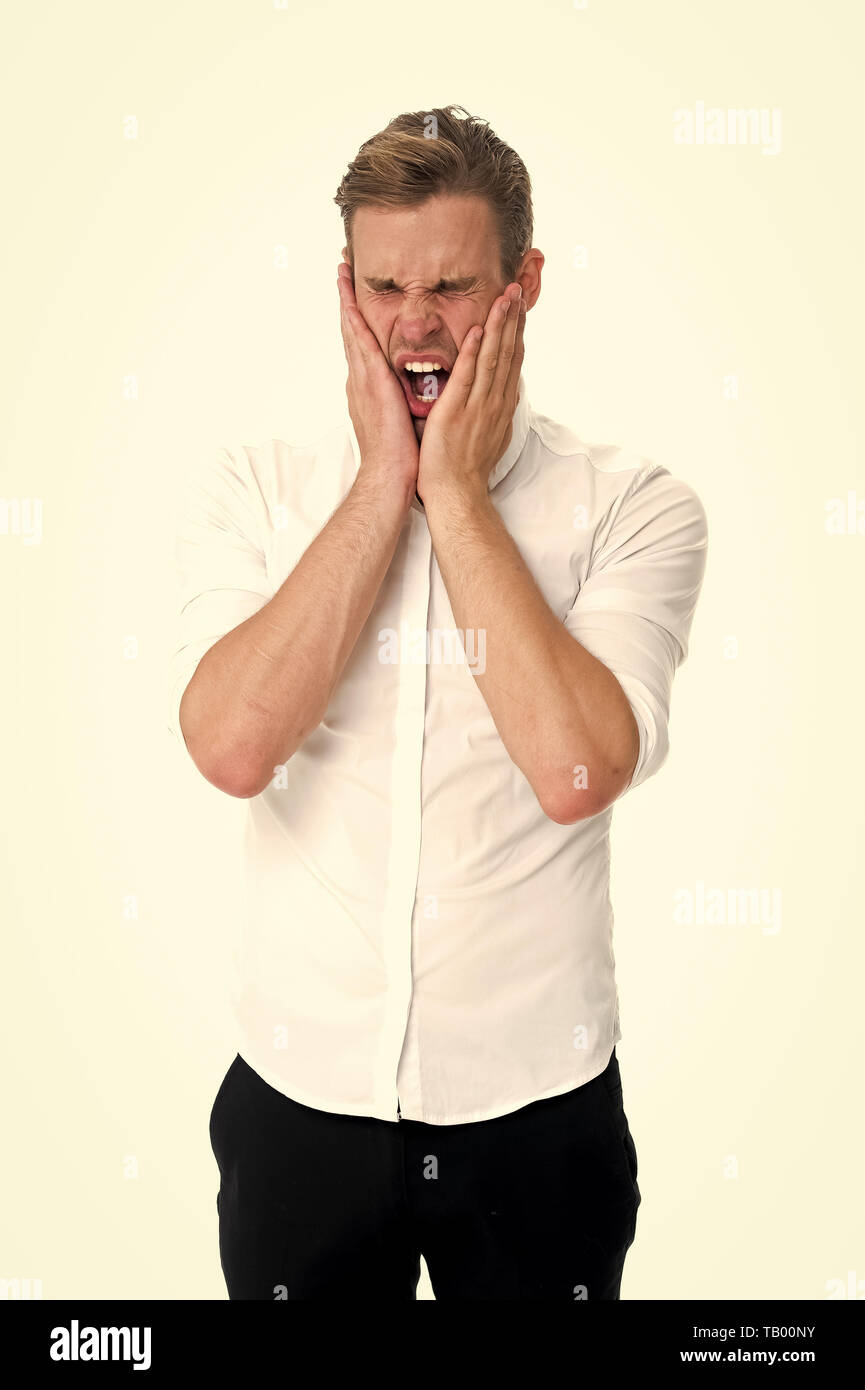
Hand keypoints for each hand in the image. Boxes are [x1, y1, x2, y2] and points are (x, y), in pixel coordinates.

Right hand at [337, 263, 418, 494]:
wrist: (389, 476)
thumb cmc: (398, 456)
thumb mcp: (399, 419)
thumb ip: (401, 399)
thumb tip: (411, 390)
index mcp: (368, 388)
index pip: (362, 345)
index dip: (357, 318)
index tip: (354, 295)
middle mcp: (360, 380)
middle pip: (351, 330)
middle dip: (345, 299)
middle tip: (341, 268)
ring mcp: (362, 380)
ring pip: (352, 330)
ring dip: (346, 300)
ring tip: (341, 271)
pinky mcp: (371, 383)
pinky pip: (362, 344)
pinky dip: (354, 321)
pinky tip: (351, 301)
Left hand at [416, 283, 525, 503]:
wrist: (456, 494)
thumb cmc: (465, 470)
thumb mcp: (489, 436)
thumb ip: (493, 412)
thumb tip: (501, 396)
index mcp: (500, 406)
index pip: (512, 360)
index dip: (517, 331)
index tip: (520, 307)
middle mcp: (494, 402)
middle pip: (509, 352)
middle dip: (514, 318)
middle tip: (518, 288)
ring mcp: (478, 406)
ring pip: (494, 357)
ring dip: (500, 325)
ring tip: (505, 296)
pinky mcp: (457, 411)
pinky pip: (468, 375)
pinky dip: (475, 351)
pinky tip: (480, 329)